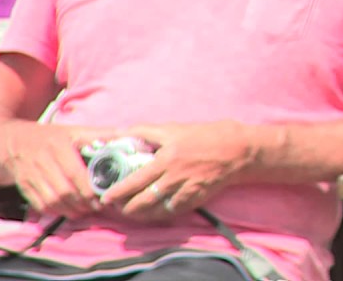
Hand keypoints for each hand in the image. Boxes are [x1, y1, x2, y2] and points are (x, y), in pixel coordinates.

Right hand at [4, 123, 114, 218]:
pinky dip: (55, 212)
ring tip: (84, 212)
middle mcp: (42, 160)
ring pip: (52, 200)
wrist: (10, 141)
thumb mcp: (73, 130)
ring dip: (70, 210)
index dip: (89, 189)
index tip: (102, 197)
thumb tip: (127, 134)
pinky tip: (68, 212)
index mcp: (57, 144)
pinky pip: (40, 205)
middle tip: (96, 207)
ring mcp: (30, 174)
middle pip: (64, 190)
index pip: (75, 172)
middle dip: (82, 203)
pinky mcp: (23, 186)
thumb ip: (99, 134)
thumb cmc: (50, 136)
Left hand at [100, 120, 258, 221]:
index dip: (118, 192)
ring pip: (156, 210)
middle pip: (143, 200)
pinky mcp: (196, 199)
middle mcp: (174, 177)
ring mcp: (186, 190)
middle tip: (115, 207)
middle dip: (125, 208)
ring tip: (130, 212)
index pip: (135, 180)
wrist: (237, 150)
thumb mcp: (174, 128)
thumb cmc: (205, 135)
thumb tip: (120, 132)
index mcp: (166, 158)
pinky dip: (160, 215)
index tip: (105, 198)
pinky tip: (153, 213)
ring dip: (140, 214)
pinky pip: (173, 212)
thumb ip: (145, 131)